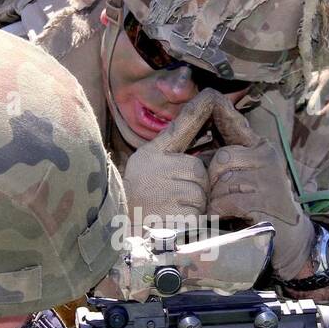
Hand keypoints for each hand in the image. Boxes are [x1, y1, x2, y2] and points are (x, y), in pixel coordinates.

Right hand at [121, 91, 232, 232]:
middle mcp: (156, 167)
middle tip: (171, 200)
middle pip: (198, 171)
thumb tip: (198, 142)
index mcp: (150, 154)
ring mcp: (164, 190)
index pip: (181, 126)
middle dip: (194, 187)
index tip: (211, 93)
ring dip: (193, 205)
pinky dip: (191, 220)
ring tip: (169, 212)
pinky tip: (172, 223)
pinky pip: (198, 211)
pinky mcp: (175, 213)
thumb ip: (170, 154)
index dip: (198, 109)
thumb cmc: (136, 202)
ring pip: (200, 192)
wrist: (117, 233)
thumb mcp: (146, 169)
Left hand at [205, 107, 313, 277]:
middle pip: (222, 159)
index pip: (235, 122)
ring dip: (216, 201)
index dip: (221, 109)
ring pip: (223, 182)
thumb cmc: (258, 206)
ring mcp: (270, 178)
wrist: (288, 238)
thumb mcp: (244, 175)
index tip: (211, 95)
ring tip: (224, 211)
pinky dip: (221, 212)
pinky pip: (229, 201)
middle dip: (211, 182)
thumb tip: (196, 137)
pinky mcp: (268, 201)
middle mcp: (267, 157)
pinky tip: (225, 218)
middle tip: (215, 198)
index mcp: (259, 147)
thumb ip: (226, 156)